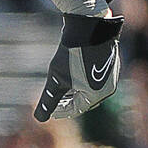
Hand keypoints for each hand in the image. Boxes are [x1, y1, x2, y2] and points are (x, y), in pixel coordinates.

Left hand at [34, 0, 127, 121]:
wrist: (87, 27)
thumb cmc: (73, 55)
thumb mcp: (57, 79)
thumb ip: (49, 100)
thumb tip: (39, 119)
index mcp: (98, 94)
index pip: (77, 109)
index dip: (61, 111)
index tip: (49, 113)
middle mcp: (108, 86)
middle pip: (84, 100)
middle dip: (67, 102)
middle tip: (53, 104)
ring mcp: (109, 73)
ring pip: (88, 88)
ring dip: (73, 91)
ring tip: (59, 91)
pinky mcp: (106, 62)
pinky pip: (92, 77)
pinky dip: (79, 80)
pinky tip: (69, 76)